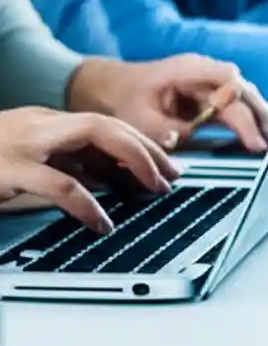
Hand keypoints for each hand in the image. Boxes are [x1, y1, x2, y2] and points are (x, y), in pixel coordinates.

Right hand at [0, 107, 179, 232]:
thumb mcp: (29, 162)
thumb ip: (68, 167)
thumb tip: (110, 181)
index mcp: (45, 123)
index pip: (105, 126)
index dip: (140, 144)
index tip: (165, 165)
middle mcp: (40, 125)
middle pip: (108, 125)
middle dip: (148, 149)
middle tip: (173, 176)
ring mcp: (26, 143)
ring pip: (94, 136)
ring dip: (134, 160)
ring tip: (156, 187)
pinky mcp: (10, 168)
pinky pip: (61, 184)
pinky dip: (89, 203)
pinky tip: (103, 222)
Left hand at [67, 56, 267, 153]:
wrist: (110, 85)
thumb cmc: (123, 101)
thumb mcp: (137, 119)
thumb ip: (164, 130)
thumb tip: (186, 138)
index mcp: (188, 70)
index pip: (228, 90)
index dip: (245, 118)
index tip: (255, 143)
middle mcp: (203, 69)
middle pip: (242, 89)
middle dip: (260, 115)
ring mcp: (207, 76)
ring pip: (243, 93)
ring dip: (258, 114)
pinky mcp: (208, 88)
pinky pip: (235, 99)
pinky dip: (249, 113)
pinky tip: (261, 129)